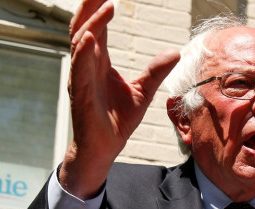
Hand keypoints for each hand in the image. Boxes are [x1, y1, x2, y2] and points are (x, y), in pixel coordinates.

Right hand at [59, 0, 179, 197]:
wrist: (105, 148)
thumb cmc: (118, 120)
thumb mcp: (143, 92)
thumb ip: (156, 71)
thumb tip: (175, 52)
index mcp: (98, 62)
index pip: (97, 27)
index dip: (100, 8)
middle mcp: (86, 65)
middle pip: (84, 27)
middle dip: (90, 5)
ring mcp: (81, 78)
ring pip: (81, 43)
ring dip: (92, 22)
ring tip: (104, 4)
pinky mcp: (81, 94)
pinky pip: (79, 69)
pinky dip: (83, 52)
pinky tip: (91, 37)